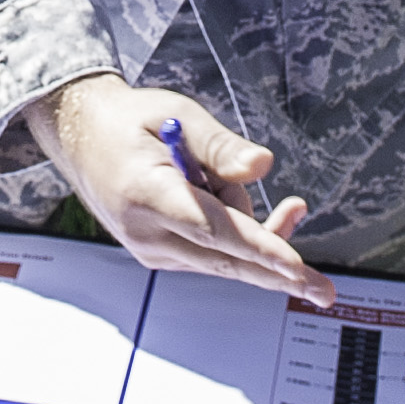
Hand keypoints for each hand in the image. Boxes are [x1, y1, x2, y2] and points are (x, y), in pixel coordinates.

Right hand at [28, 73, 329, 306]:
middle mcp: (147, 233)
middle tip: (322, 290)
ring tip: (222, 172)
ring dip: (247, 224)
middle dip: (278, 270)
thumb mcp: (177, 113)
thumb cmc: (131, 121)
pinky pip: (212, 252)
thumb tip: (262, 167)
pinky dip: (232, 231)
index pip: (214, 229)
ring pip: (223, 256)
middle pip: (226, 258)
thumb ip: (221, 145)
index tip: (296, 268)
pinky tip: (219, 191)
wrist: (81, 137)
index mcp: (148, 194)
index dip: (260, 249)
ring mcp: (151, 250)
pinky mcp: (159, 255)